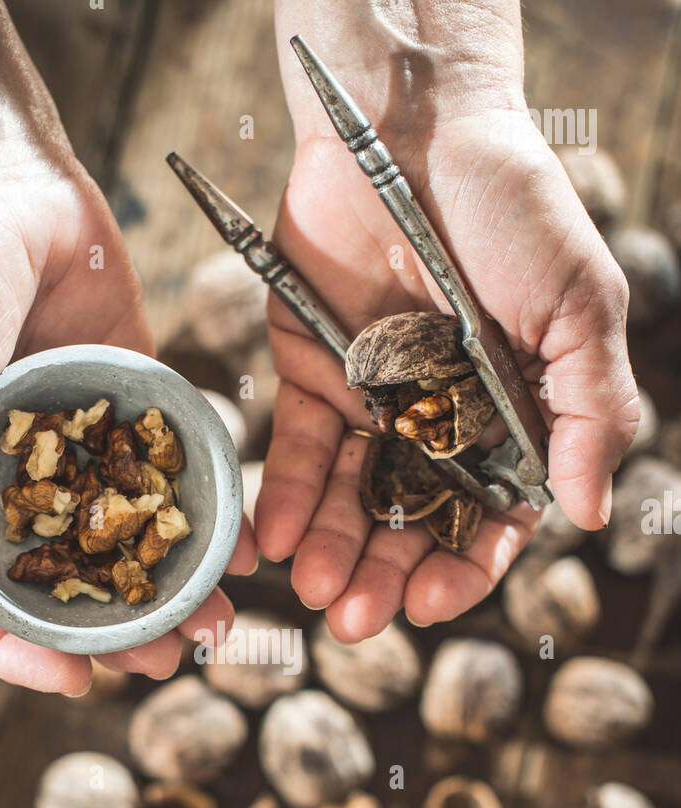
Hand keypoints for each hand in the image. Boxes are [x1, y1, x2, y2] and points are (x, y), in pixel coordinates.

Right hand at [0, 162, 253, 691]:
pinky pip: (170, 476)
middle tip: (170, 657)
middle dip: (119, 631)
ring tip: (215, 620)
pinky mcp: (134, 410)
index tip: (80, 682)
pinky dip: (201, 515)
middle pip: (71, 585)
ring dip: (168, 588)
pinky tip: (238, 545)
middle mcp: (18, 487)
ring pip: (128, 542)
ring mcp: (79, 452)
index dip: (27, 652)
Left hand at [257, 41, 636, 637]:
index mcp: (514, 418)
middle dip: (388, 577)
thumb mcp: (580, 306)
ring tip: (316, 597)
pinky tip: (276, 541)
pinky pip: (301, 450)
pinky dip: (288, 497)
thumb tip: (589, 515)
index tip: (434, 605)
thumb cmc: (512, 209)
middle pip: (415, 523)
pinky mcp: (314, 375)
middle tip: (356, 622)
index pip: (492, 518)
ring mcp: (377, 404)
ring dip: (335, 553)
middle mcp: (444, 424)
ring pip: (355, 500)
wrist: (412, 125)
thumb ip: (590, 410)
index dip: (466, 569)